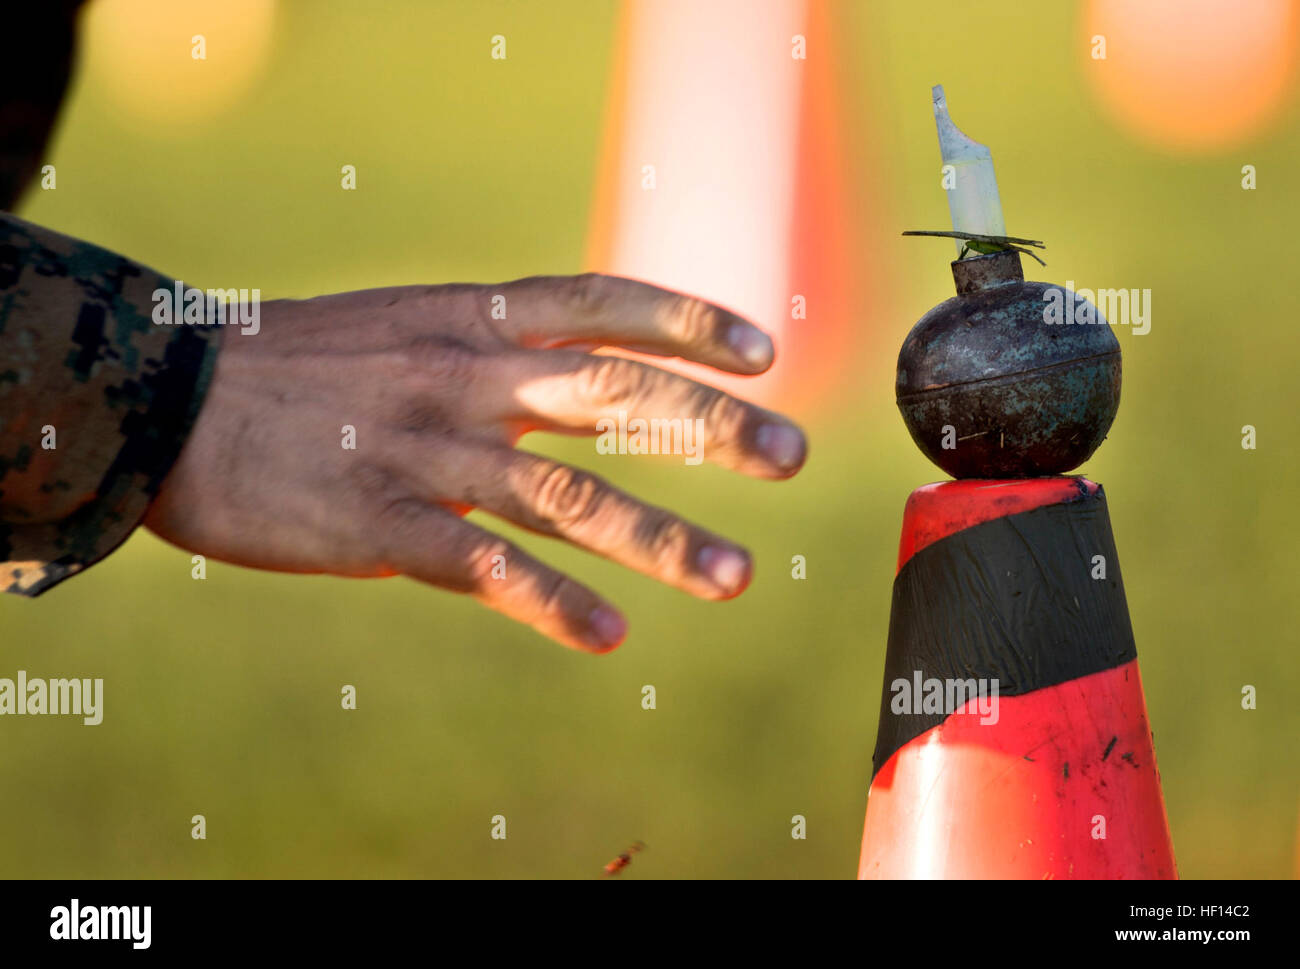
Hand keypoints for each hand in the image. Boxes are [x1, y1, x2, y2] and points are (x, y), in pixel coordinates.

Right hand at [143, 274, 807, 650]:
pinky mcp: (381, 523)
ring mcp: (428, 451)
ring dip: (660, 539)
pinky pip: (483, 566)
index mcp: (470, 321)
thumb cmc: (294, 368)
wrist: (170, 397)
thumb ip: (492, 350)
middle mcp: (465, 379)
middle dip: (711, 427)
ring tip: (733, 578)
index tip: (761, 350)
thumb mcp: (403, 325)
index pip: (602, 304)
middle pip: (615, 398)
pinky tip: (607, 636)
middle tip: (790, 457)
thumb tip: (582, 373)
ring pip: (569, 497)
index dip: (687, 323)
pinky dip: (550, 602)